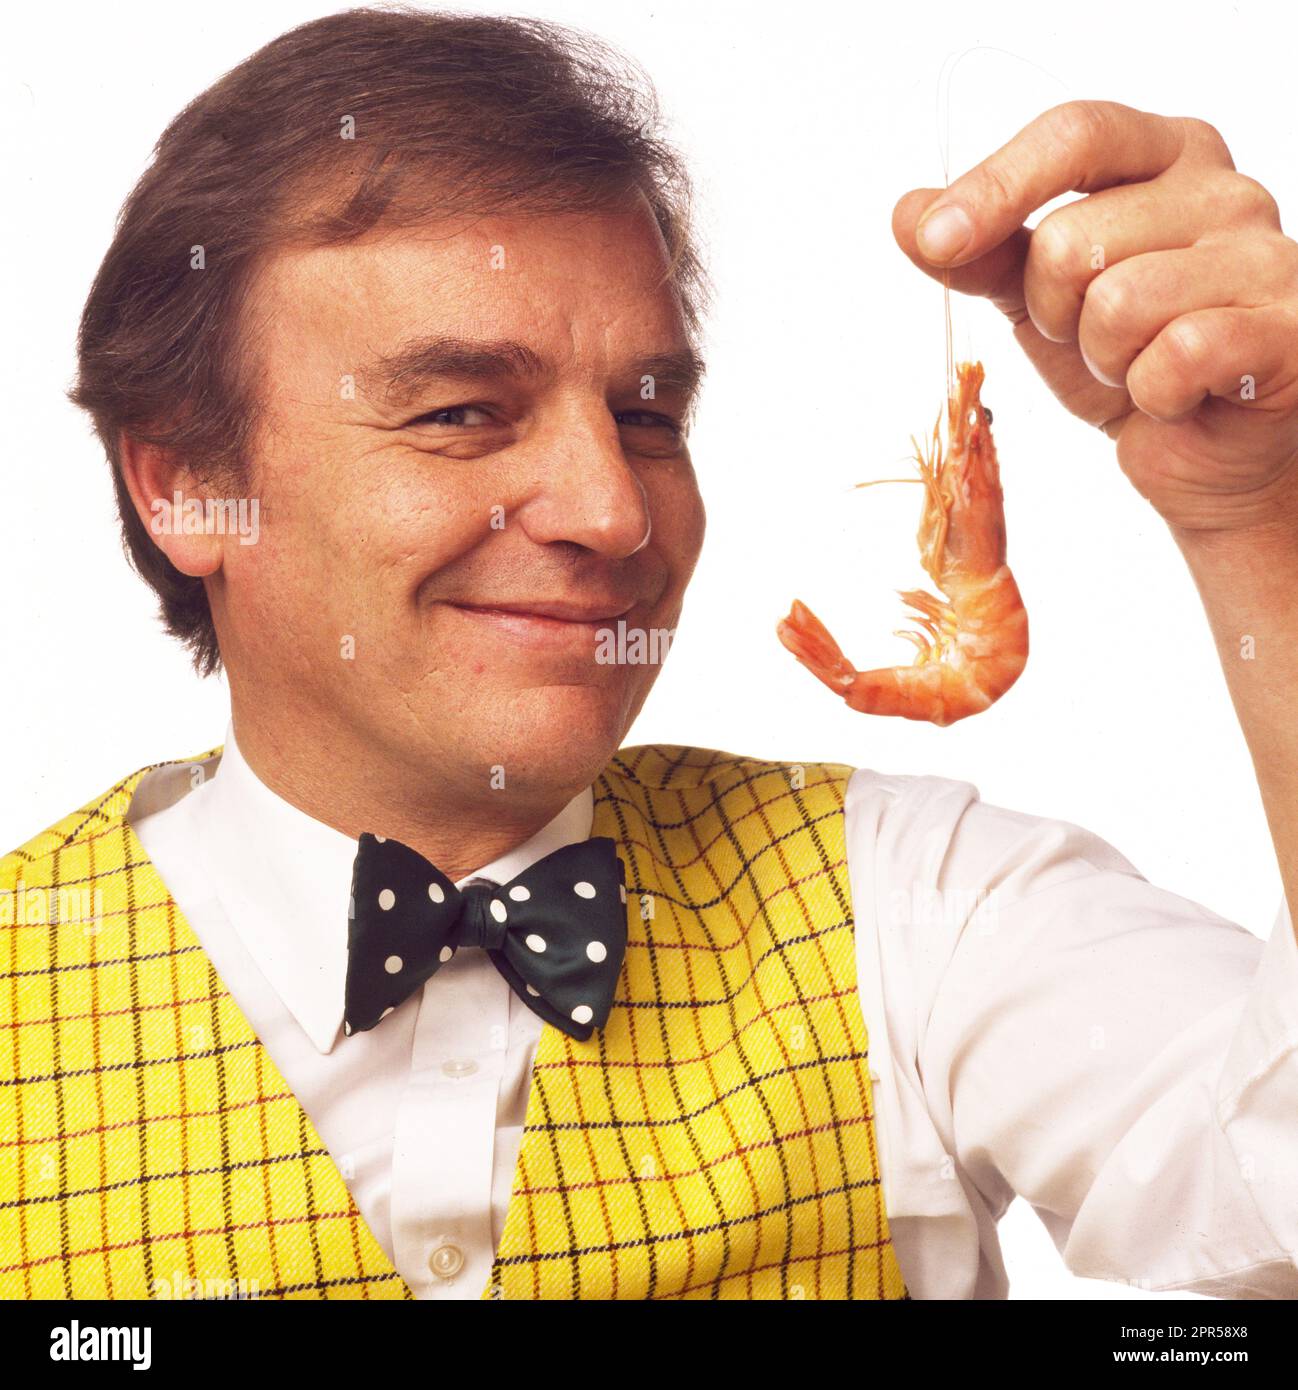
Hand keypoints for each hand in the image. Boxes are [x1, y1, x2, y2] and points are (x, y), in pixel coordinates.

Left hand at [893, 101, 1297, 535]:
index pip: (1074, 134)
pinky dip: (1153, 393)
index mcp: (1164, 156)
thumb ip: (981, 253)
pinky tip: (1177, 394)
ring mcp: (1265, 257)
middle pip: (1074, 239)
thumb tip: (908, 213)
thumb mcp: (1039, 299)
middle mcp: (1224, 190)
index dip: (995, 187)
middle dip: (1055, 313)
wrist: (1207, 447)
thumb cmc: (1130, 357)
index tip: (933, 239)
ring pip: (1119, 302)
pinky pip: (1177, 355)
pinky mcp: (1285, 331)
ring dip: (1105, 359)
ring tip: (1139, 365)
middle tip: (1095, 338)